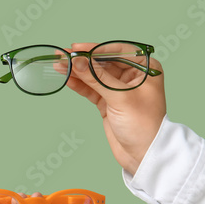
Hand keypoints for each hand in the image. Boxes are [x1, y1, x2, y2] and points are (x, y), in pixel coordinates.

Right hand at [63, 42, 166, 175]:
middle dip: (83, 60)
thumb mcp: (120, 98)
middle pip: (103, 62)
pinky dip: (79, 84)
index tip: (78, 48)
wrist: (143, 154)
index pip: (118, 51)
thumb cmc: (143, 124)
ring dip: (77, 71)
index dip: (96, 49)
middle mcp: (133, 76)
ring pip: (94, 75)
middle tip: (63, 55)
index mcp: (145, 69)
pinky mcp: (108, 102)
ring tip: (58, 66)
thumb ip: (96, 78)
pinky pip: (91, 89)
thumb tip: (77, 60)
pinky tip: (66, 79)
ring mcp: (118, 89)